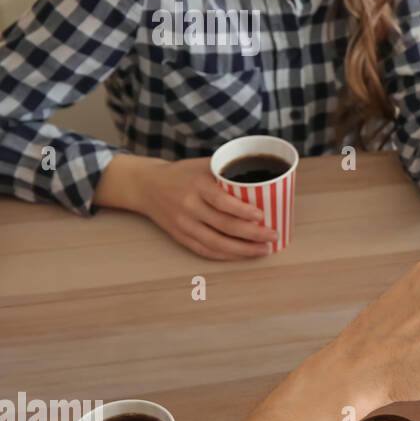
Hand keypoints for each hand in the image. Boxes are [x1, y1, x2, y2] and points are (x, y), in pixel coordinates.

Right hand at [136, 157, 280, 259]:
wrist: (146, 186)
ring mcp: (184, 224)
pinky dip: (226, 256)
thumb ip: (228, 170)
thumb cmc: (182, 173)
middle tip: (273, 235)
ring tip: (264, 250)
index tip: (262, 215)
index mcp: (197, 186)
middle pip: (224, 225)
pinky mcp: (180, 237)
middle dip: (252, 234)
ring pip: (216, 243)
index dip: (242, 210)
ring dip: (243, 250)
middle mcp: (189, 206)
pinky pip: (205, 251)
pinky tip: (242, 255)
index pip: (222, 201)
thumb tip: (264, 176)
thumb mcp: (203, 164)